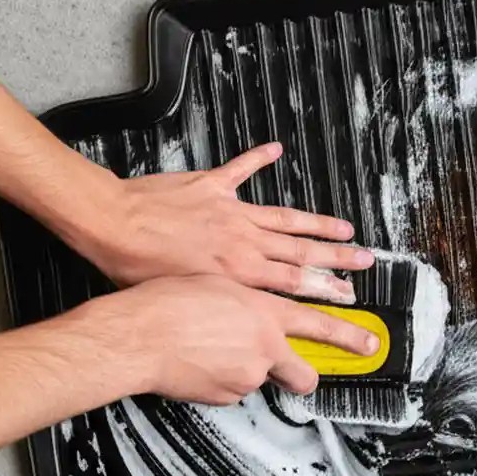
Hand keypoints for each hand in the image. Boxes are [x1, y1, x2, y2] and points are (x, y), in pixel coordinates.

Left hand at [63, 143, 374, 303]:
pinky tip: (276, 149)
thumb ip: (221, 307)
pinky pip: (240, 169)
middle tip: (365, 260)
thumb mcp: (187, 302)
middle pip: (302, 252)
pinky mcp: (210, 186)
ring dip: (317, 223)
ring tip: (345, 227)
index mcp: (239, 273)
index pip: (295, 283)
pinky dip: (258, 157)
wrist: (112, 224)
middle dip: (338, 258)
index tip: (349, 293)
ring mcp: (230, 211)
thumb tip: (239, 326)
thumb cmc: (137, 268)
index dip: (326, 288)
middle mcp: (243, 242)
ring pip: (285, 217)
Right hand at [73, 276, 379, 403]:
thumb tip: (257, 311)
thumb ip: (247, 299)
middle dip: (305, 376)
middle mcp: (263, 346)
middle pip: (301, 372)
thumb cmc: (168, 300)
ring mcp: (246, 375)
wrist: (138, 335)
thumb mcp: (218, 282)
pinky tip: (197, 363)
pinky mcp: (226, 396)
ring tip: (208, 351)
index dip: (349, 337)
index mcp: (265, 311)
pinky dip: (219, 380)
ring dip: (243, 370)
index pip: (318, 324)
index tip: (370, 345)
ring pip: (258, 378)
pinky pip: (230, 389)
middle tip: (304, 374)